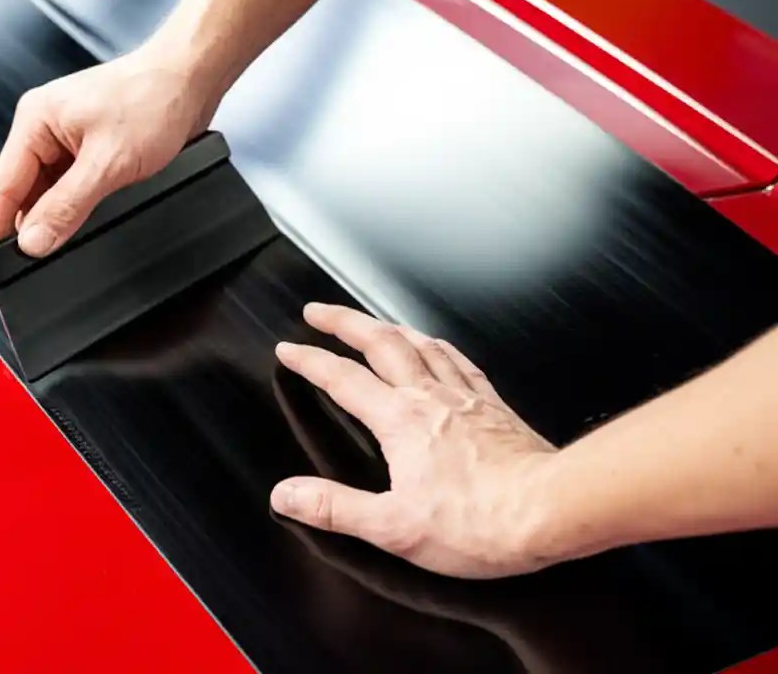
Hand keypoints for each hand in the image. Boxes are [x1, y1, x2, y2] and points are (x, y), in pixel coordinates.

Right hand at [0, 48, 219, 259]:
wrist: (191, 78)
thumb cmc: (152, 99)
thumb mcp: (107, 163)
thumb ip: (67, 206)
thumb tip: (34, 241)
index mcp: (35, 121)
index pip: (3, 185)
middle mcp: (46, 129)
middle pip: (23, 193)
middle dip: (28, 228)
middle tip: (26, 268)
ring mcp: (68, 140)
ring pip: (48, 193)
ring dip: (56, 217)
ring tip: (65, 240)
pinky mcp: (91, 150)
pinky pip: (71, 188)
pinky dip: (75, 208)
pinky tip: (86, 222)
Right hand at [271, 304, 562, 578]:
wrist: (551, 511)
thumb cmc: (479, 523)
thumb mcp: (393, 527)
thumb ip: (335, 508)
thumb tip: (287, 495)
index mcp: (400, 422)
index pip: (342, 379)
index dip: (310, 361)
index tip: (288, 349)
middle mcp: (430, 398)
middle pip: (380, 342)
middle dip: (344, 322)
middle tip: (320, 312)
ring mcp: (465, 397)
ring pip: (420, 343)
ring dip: (388, 326)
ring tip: (371, 321)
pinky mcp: (494, 406)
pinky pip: (459, 361)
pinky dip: (437, 346)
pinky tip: (437, 347)